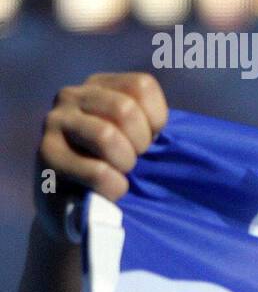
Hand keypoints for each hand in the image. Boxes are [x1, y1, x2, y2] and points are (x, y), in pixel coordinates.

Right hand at [35, 72, 168, 241]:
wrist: (78, 206)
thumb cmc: (117, 167)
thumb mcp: (136, 137)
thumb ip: (149, 123)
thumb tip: (178, 134)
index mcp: (100, 85)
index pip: (141, 85)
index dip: (156, 118)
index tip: (151, 140)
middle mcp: (72, 95)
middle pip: (124, 109)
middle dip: (140, 142)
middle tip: (134, 160)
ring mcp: (54, 123)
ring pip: (106, 136)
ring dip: (124, 163)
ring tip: (120, 173)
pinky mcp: (46, 156)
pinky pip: (96, 171)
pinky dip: (114, 186)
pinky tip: (109, 191)